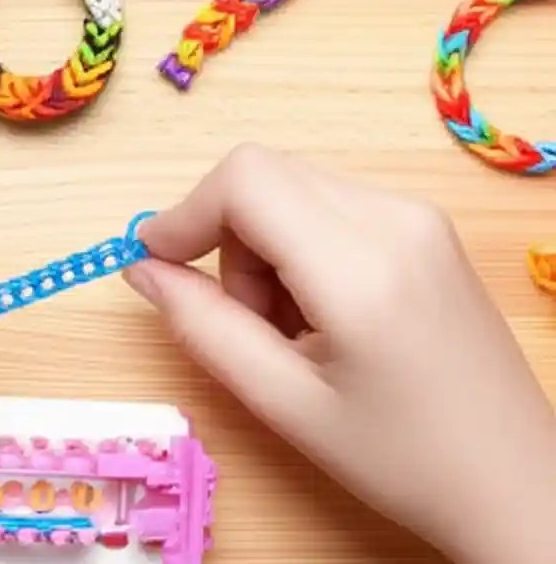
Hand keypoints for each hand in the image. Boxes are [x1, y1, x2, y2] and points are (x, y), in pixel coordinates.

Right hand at [122, 144, 555, 563]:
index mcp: (361, 267)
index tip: (154, 264)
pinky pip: (330, 206)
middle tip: (244, 322)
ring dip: (262, 249)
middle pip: (265, 176)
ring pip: (293, 189)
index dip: (183, 213)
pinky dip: (299, 249)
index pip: (246, 179)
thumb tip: (142, 269)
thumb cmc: (400, 457)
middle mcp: (396, 219)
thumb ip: (202, 327)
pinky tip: (322, 315)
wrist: (515, 481)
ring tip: (289, 331)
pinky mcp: (426, 227)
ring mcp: (418, 217)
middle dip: (225, 239)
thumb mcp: (284, 403)